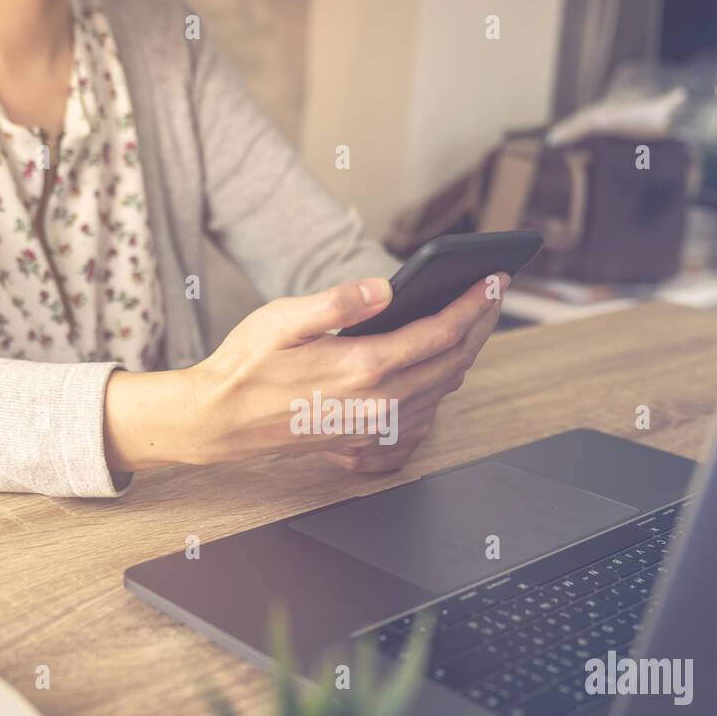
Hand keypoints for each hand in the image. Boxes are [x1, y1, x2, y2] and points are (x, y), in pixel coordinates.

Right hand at [103, 272, 505, 471]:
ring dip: (466, 353)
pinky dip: (442, 383)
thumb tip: (384, 287)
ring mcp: (376, 425)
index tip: (494, 278)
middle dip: (481, 323)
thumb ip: (338, 302)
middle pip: (454, 361)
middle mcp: (379, 402)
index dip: (474, 303)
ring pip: (443, 388)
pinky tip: (440, 362)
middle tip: (495, 292)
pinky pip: (424, 412)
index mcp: (364, 367)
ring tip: (475, 320)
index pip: (441, 333)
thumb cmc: (247, 366)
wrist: (222, 421)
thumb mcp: (283, 319)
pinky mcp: (369, 437)